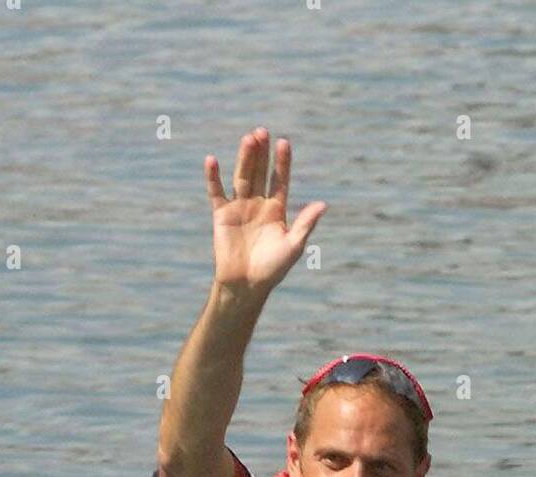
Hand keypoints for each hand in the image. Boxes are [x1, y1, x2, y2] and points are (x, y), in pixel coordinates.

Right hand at [206, 127, 326, 293]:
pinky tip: (212, 160)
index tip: (284, 143)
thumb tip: (323, 204)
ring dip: (244, 158)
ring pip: (242, 176)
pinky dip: (213, 177)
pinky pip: (216, 192)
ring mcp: (240, 207)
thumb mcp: (294, 246)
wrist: (246, 285)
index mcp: (277, 210)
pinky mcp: (221, 214)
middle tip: (262, 132)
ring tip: (248, 139)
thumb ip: (306, 224)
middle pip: (260, 173)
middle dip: (262, 153)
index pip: (280, 180)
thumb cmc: (273, 269)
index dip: (282, 163)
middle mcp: (258, 204)